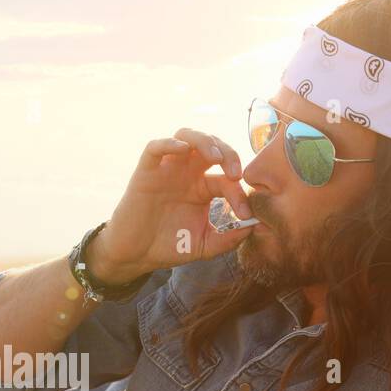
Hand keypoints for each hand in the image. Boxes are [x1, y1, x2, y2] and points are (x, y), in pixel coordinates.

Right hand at [88, 128, 255, 283]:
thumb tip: (254, 227)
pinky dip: (169, 143)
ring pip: (187, 136)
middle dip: (229, 153)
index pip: (227, 179)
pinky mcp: (146, 172)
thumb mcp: (205, 246)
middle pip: (212, 146)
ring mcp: (167, 170)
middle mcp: (187, 173)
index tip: (245, 214)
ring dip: (205, 141)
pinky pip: (156, 147)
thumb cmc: (169, 246)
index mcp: (203, 188)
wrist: (136, 255)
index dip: (240, 192)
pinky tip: (183, 150)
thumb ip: (229, 239)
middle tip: (236, 173)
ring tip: (215, 158)